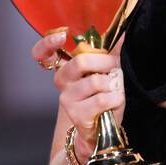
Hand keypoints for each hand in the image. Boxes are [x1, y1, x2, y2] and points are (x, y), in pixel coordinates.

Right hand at [33, 27, 124, 159]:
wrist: (100, 131)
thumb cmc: (103, 98)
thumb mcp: (106, 73)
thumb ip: (111, 53)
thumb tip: (122, 33)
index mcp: (65, 68)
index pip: (43, 53)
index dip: (48, 43)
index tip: (62, 36)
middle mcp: (62, 82)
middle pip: (81, 61)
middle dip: (105, 62)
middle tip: (113, 68)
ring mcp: (67, 98)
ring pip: (96, 81)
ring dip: (113, 84)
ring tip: (113, 90)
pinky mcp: (77, 114)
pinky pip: (103, 99)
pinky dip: (116, 98)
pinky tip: (114, 102)